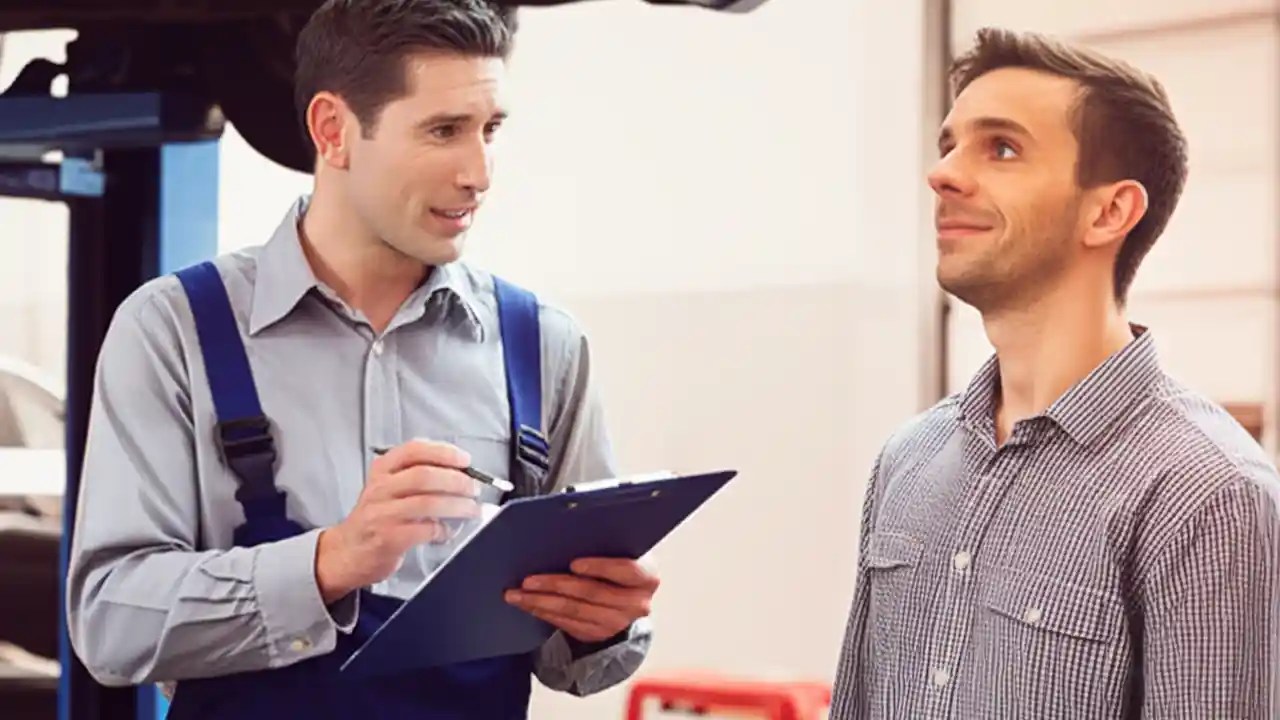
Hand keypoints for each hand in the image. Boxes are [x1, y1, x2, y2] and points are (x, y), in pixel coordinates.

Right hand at [315, 440, 479, 603]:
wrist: (346, 552)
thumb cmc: (375, 518)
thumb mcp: (388, 488)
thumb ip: (417, 476)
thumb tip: (459, 473)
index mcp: (382, 470)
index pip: (414, 450)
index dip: (444, 452)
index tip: (465, 460)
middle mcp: (380, 488)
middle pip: (424, 476)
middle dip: (456, 480)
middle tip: (473, 488)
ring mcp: (382, 514)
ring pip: (427, 503)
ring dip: (457, 506)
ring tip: (471, 509)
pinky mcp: (388, 538)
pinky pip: (424, 530)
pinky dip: (443, 530)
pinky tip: (448, 531)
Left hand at [504, 557, 659, 642]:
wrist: (629, 594)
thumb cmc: (622, 562)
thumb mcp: (624, 549)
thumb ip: (608, 542)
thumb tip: (574, 526)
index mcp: (646, 577)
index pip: (626, 571)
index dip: (600, 567)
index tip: (574, 563)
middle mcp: (635, 604)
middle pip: (592, 593)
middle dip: (556, 585)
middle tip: (529, 580)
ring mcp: (616, 622)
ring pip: (574, 611)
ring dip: (542, 602)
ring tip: (518, 593)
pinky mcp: (597, 634)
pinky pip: (566, 623)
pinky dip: (544, 613)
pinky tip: (529, 603)